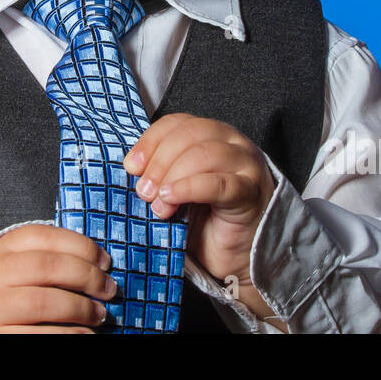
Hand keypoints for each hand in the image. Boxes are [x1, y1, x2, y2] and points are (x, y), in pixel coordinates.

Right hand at [0, 224, 116, 332]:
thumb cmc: (7, 289)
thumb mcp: (19, 263)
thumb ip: (49, 256)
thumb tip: (99, 264)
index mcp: (3, 249)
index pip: (46, 237)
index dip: (82, 247)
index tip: (106, 261)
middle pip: (48, 267)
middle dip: (87, 277)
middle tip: (109, 289)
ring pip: (44, 302)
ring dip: (81, 309)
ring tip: (99, 315)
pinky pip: (40, 336)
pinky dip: (69, 335)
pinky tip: (84, 334)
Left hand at [122, 114, 275, 284]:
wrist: (235, 256)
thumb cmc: (205, 219)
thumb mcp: (176, 188)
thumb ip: (160, 173)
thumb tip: (132, 168)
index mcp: (211, 134)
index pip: (177, 123)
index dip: (150, 141)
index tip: (130, 166)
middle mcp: (232, 142)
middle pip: (190, 134)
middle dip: (159, 161)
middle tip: (143, 190)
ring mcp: (245, 164)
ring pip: (204, 154)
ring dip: (172, 176)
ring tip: (157, 202)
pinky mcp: (250, 191)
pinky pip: (218, 183)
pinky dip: (189, 188)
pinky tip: (171, 198)